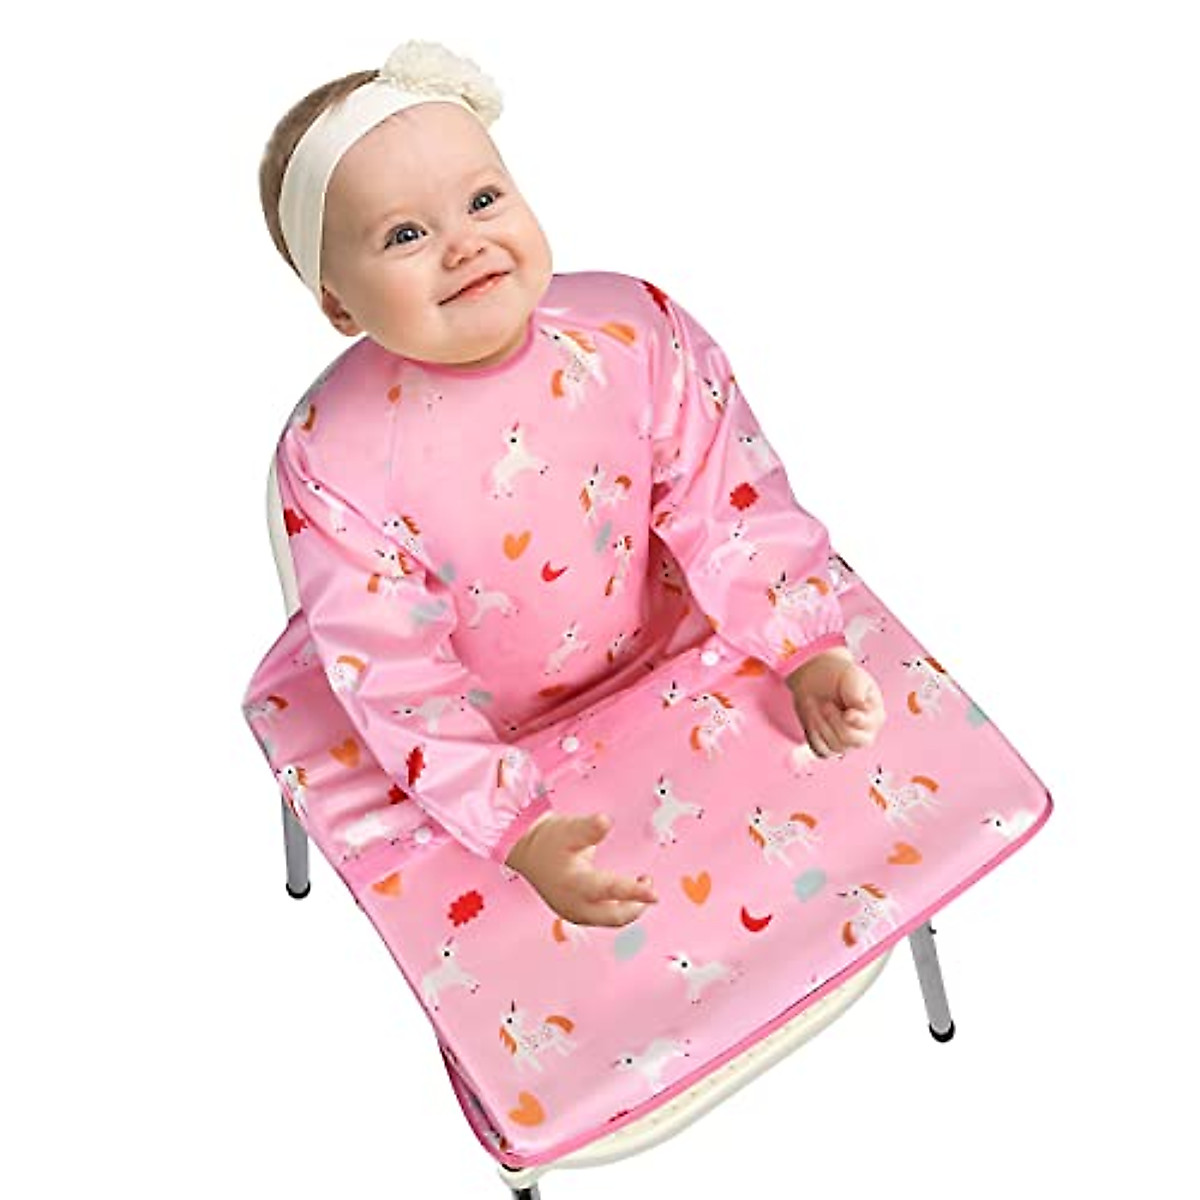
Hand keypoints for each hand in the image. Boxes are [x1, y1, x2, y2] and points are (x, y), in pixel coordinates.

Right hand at [505, 812, 658, 926]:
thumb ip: (590, 828)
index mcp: (575, 885)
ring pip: (609, 919)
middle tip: (650, 887)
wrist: (525, 851)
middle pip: (615, 916)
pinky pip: (601, 916)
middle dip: (636, 905)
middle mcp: (574, 904)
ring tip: (640, 886)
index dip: (635, 893)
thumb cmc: (547, 840)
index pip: (612, 891)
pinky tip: (624, 894)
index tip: (654, 893)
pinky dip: (616, 908)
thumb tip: (606, 821)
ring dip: (628, 908)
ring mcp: (573, 911)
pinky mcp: (573, 912)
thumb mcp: (569, 829)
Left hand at [787, 647, 885, 758]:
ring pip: (833, 746)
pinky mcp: (830, 746)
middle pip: (848, 740)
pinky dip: (813, 735)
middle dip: (832, 721)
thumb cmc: (839, 675)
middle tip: (825, 704)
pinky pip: (821, 751)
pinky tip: (813, 719)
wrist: (816, 678)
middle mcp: (864, 733)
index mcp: (875, 716)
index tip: (846, 710)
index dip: (852, 720)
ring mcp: (847, 742)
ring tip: (817, 706)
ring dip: (820, 724)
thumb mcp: (852, 676)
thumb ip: (858, 692)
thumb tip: (861, 708)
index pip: (866, 727)